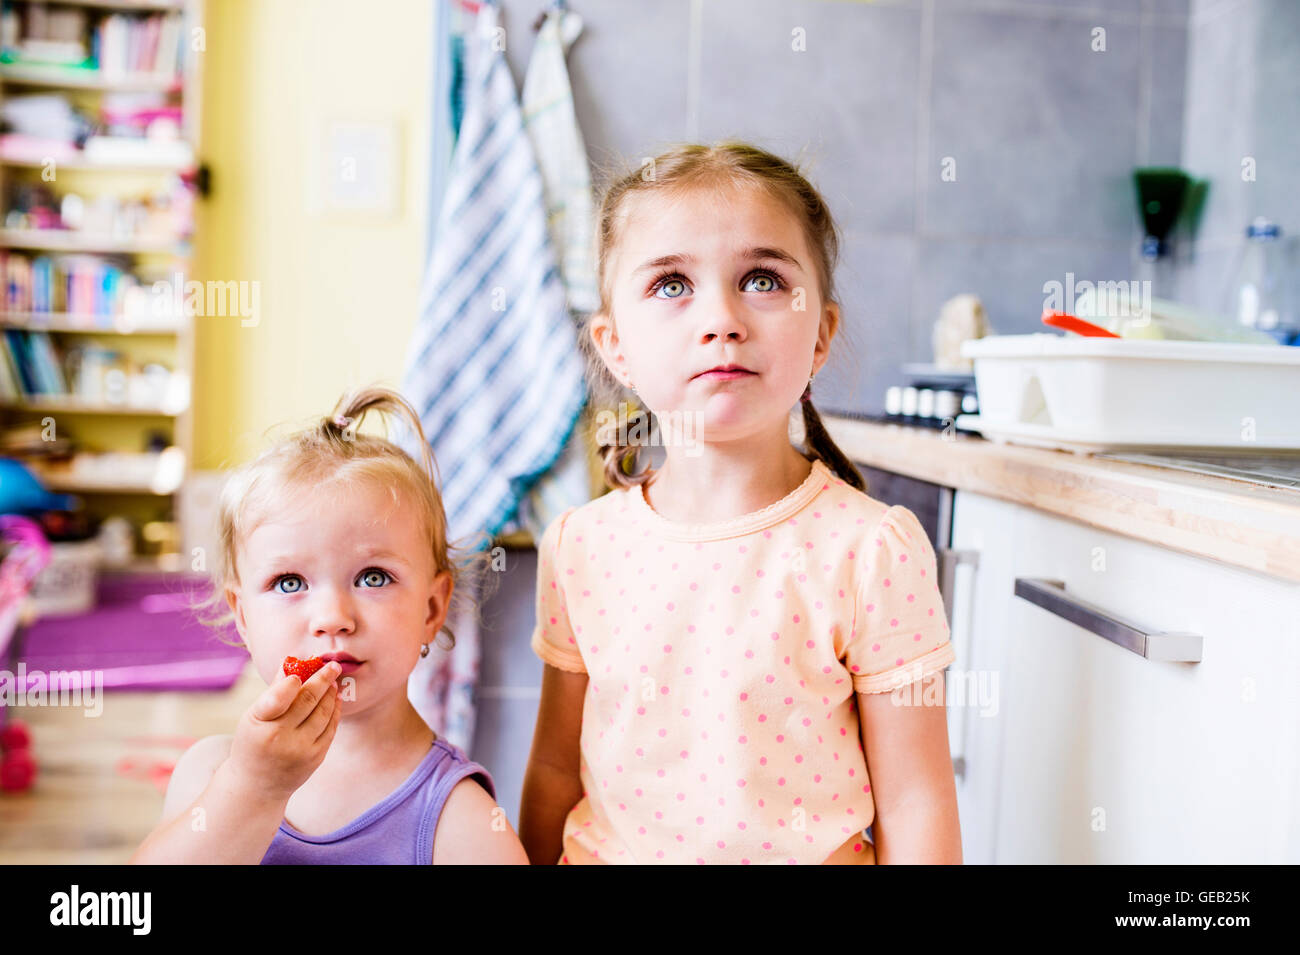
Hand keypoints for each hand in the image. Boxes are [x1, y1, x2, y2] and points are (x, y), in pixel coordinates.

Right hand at [227, 661, 342, 801]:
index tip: (300, 671)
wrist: (257, 786)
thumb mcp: (253, 718)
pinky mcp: (315, 758)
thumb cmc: (253, 743)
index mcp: (259, 725)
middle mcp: (280, 738)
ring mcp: (300, 750)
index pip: (277, 699)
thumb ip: (274, 692)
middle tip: (332, 665)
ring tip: (333, 680)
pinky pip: (330, 728)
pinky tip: (334, 699)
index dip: (291, 683)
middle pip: (307, 701)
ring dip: (331, 693)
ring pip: (323, 713)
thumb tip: (291, 663)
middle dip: (323, 679)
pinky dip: (334, 710)